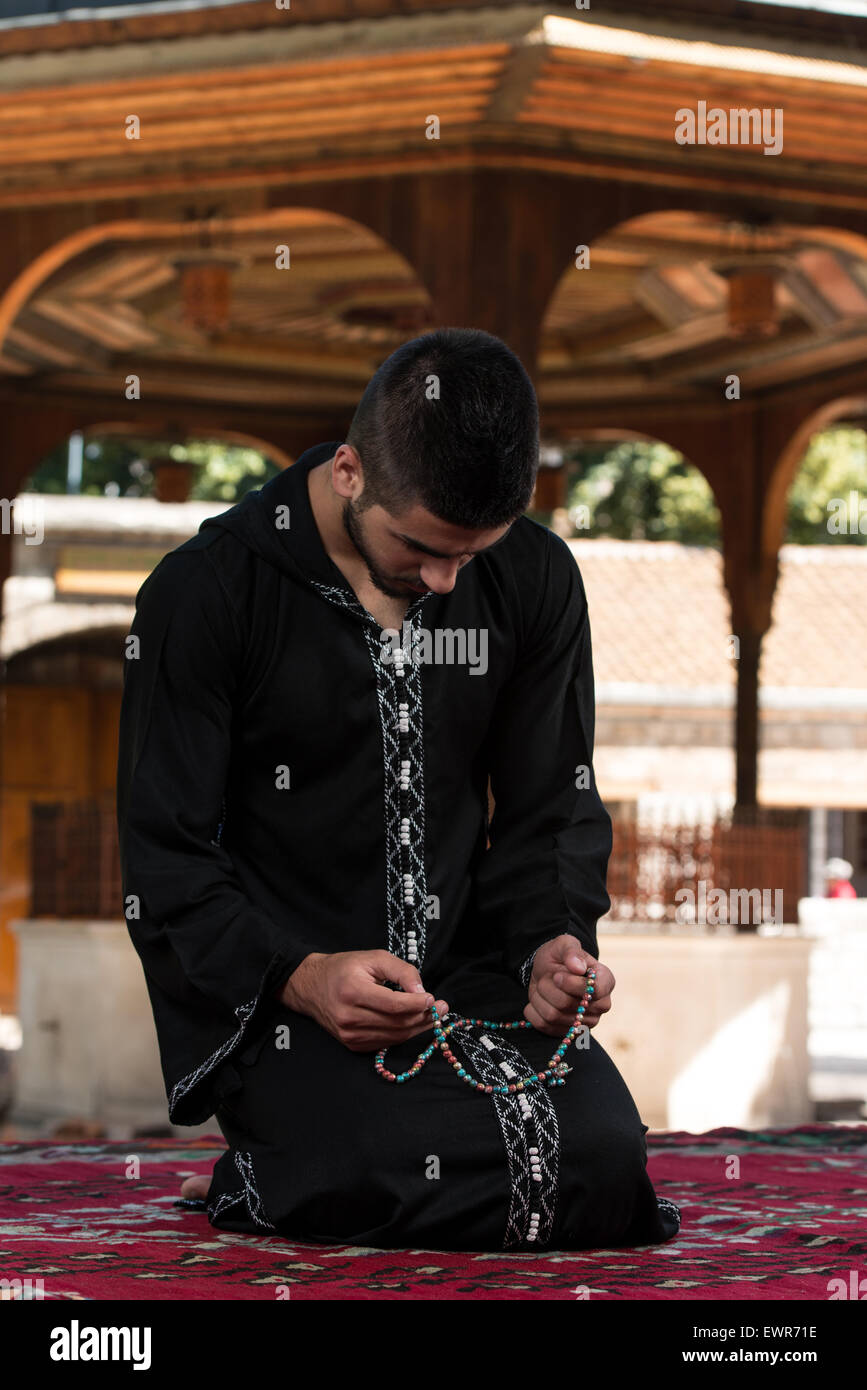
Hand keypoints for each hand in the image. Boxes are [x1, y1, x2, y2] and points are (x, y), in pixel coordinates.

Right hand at [279, 949, 448, 1052]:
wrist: (311, 987)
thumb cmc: (345, 968)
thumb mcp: (373, 958)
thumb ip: (401, 970)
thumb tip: (422, 991)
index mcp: (352, 991)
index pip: (393, 1005)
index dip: (417, 1004)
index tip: (434, 998)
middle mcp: (348, 1017)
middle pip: (397, 1023)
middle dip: (424, 1017)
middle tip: (442, 1008)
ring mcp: (349, 1035)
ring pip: (394, 1036)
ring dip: (418, 1027)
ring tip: (433, 1015)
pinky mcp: (352, 1044)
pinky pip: (386, 1042)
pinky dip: (403, 1034)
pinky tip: (413, 1023)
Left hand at [524, 935, 614, 1035]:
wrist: (547, 971)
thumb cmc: (559, 957)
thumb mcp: (564, 945)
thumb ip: (571, 951)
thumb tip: (578, 967)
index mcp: (606, 980)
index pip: (595, 990)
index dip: (571, 984)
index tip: (557, 975)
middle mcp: (601, 1004)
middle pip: (569, 1004)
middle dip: (549, 988)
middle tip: (547, 977)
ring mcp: (586, 1022)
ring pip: (554, 1016)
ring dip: (540, 998)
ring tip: (542, 987)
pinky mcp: (569, 1032)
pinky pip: (545, 1026)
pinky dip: (534, 1011)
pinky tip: (538, 1000)